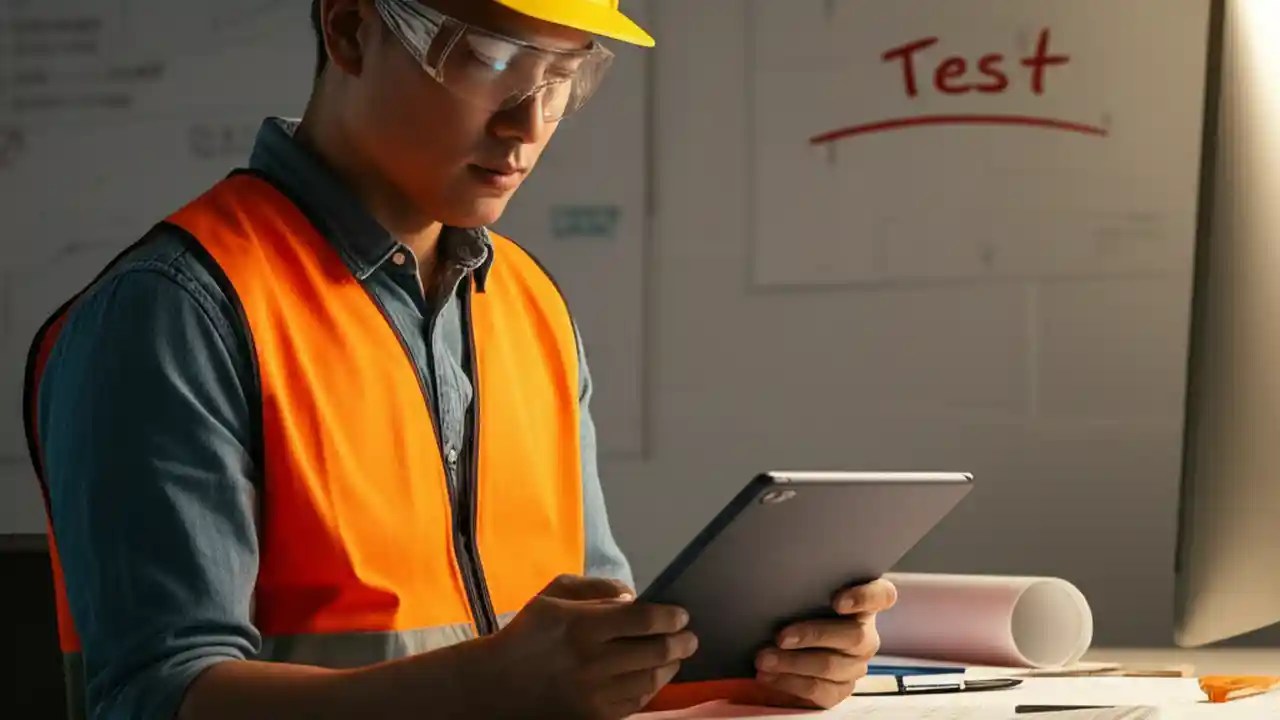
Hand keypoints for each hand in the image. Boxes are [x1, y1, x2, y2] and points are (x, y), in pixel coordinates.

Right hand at [485, 574, 697, 719]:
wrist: (496, 686)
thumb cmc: (528, 633)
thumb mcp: (553, 594)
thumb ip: (595, 587)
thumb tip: (632, 596)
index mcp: (582, 625)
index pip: (643, 620)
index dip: (671, 617)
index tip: (682, 615)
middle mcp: (592, 661)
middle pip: (655, 652)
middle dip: (680, 643)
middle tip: (690, 638)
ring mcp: (594, 694)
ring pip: (650, 680)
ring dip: (670, 667)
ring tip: (675, 657)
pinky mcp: (594, 717)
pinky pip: (635, 703)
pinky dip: (650, 689)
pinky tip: (653, 678)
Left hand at [754, 578, 897, 708]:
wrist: (784, 651)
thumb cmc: (795, 613)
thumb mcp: (801, 598)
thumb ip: (803, 590)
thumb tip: (776, 584)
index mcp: (863, 605)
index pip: (882, 595)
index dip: (865, 597)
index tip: (838, 602)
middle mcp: (865, 636)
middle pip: (854, 636)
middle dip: (814, 635)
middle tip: (780, 636)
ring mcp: (855, 665)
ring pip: (832, 665)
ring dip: (793, 662)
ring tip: (764, 658)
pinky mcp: (840, 690)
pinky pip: (820, 690)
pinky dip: (790, 682)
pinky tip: (769, 675)